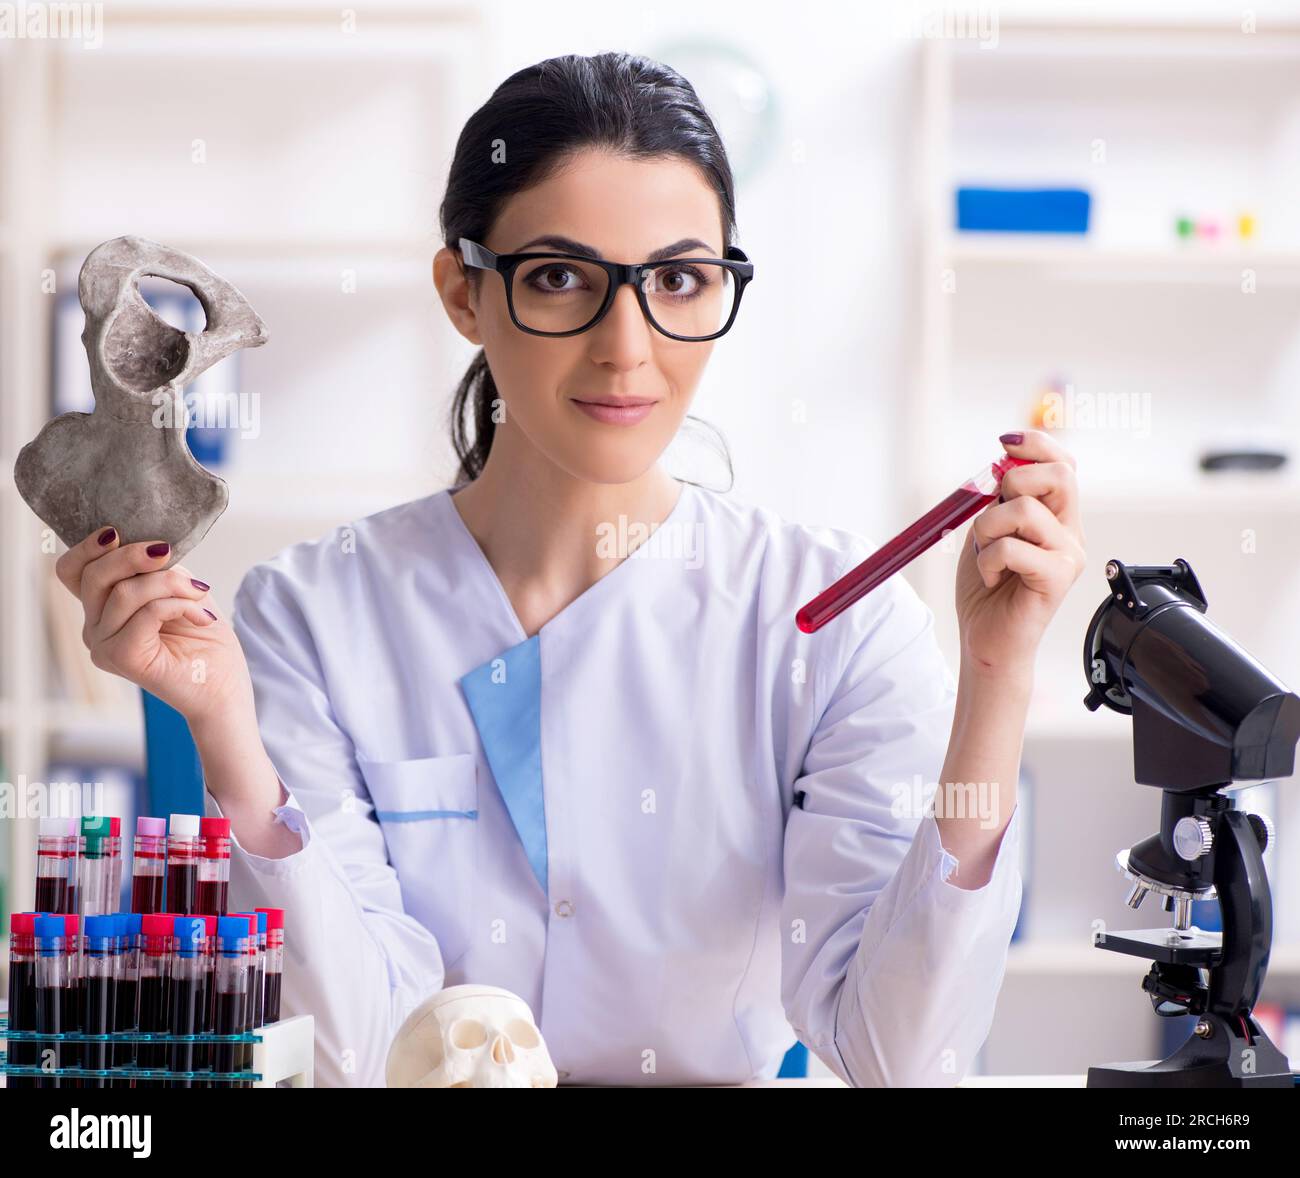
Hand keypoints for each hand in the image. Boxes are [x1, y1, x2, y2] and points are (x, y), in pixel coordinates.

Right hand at [55, 525, 255, 726]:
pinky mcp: (122, 658)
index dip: (87, 547)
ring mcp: (104, 646)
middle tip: (167, 553)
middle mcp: (94, 629)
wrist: (224, 689)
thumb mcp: (179, 589)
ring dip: (171, 584)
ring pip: (126, 592)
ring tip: (201, 594)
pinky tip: (202, 617)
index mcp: (102, 610)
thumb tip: (149, 546)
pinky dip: (180, 605)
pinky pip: (147, 613)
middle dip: (135, 556)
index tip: (118, 532)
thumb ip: (154, 570)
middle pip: (95, 575)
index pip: (71, 572)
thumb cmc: (204, 640)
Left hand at [955, 430, 1086, 678]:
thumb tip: (1001, 460)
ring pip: (1025, 510)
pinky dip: (989, 559)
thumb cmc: (987, 589)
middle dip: (1014, 481)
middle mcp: (1069, 532)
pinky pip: (1013, 547)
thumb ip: (998, 498)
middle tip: (992, 512)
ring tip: (985, 556)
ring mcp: (1068, 555)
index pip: (1063, 464)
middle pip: (1060, 475)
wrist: (986, 640)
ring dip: (988, 528)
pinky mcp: (1057, 578)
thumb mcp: (987, 531)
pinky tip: (993, 577)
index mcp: (1056, 516)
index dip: (1036, 444)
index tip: (1003, 442)